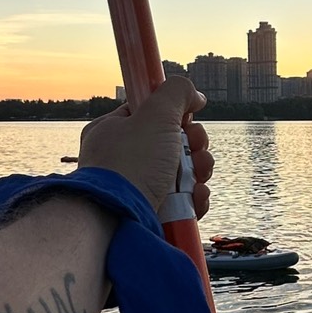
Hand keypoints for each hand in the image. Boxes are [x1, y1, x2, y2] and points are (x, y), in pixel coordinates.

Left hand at [75, 76, 214, 220]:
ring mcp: (137, 189)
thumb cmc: (132, 164)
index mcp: (112, 131)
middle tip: (196, 146)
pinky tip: (197, 196)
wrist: (118, 220)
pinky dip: (195, 198)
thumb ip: (176, 92)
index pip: (148, 114)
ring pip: (181, 173)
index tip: (185, 118)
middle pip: (171, 143)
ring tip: (199, 174)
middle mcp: (122, 160)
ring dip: (199, 170)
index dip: (173, 114)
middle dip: (194, 144)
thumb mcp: (156, 113)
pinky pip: (183, 202)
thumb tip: (194, 95)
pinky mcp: (153, 214)